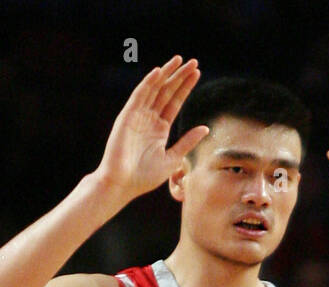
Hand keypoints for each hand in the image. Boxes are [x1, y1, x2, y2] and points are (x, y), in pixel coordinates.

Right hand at [94, 55, 209, 202]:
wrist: (122, 184)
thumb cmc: (144, 177)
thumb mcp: (172, 158)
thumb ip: (187, 142)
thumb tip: (206, 128)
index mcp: (159, 128)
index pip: (174, 102)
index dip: (185, 87)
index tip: (197, 73)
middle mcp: (148, 118)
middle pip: (166, 92)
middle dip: (179, 76)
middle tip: (193, 62)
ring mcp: (137, 116)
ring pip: (154, 89)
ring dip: (166, 74)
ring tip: (179, 60)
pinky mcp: (127, 116)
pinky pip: (139, 96)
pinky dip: (148, 83)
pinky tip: (159, 72)